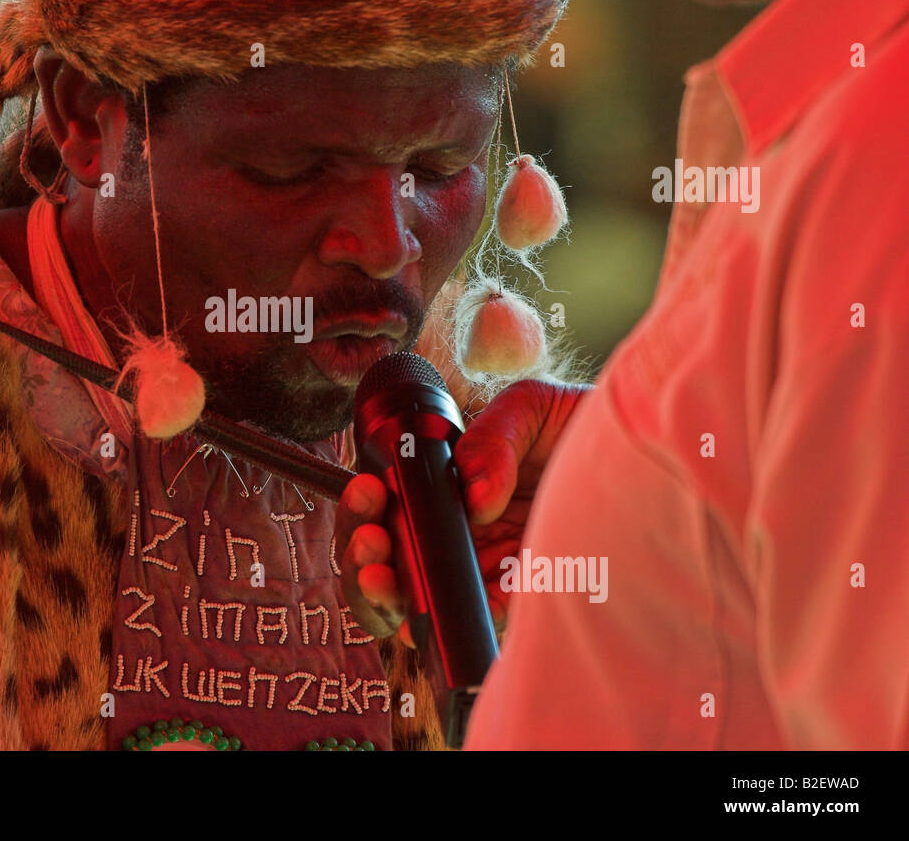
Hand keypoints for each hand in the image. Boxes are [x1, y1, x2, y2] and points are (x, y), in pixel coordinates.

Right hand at [334, 379, 591, 644]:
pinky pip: (491, 620)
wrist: (663, 449)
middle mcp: (465, 535)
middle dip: (365, 559)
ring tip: (388, 579)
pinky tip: (471, 600)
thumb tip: (471, 496)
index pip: (391, 510)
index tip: (370, 493)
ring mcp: (495, 571)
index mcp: (452, 488)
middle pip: (393, 564)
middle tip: (373, 544)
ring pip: (424, 603)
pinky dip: (468, 616)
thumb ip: (494, 437)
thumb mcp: (534, 408)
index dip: (366, 511)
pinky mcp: (534, 599)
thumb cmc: (594, 428)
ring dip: (395, 598)